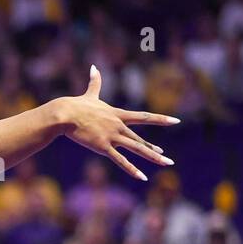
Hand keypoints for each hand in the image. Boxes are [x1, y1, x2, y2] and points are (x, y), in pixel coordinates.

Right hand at [55, 66, 177, 181]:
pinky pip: (121, 160)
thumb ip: (95, 82)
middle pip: (141, 140)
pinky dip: (132, 169)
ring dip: (152, 158)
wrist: (66, 114)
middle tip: (167, 159)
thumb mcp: (89, 94)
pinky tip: (142, 177)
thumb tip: (94, 67)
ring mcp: (113, 136)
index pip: (144, 117)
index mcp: (118, 115)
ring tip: (165, 164)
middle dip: (155, 151)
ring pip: (137, 149)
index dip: (161, 120)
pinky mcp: (103, 146)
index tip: (176, 121)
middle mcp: (119, 126)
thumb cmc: (76, 105)